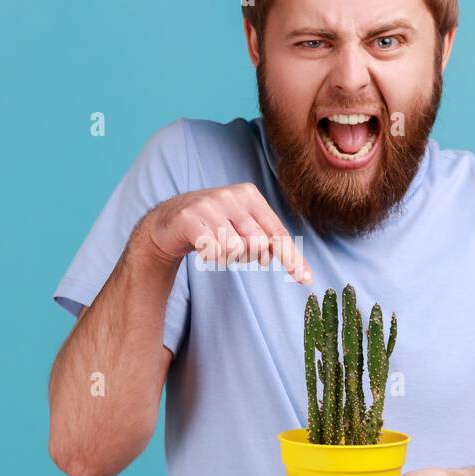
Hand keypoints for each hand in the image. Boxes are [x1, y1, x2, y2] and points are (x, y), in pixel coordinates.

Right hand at [140, 183, 312, 283]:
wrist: (169, 221)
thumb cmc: (213, 226)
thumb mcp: (243, 227)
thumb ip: (269, 241)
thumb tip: (302, 272)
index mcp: (249, 195)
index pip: (277, 233)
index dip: (292, 258)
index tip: (306, 280)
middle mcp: (231, 195)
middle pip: (258, 244)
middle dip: (249, 257)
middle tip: (234, 252)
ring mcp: (209, 205)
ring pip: (235, 249)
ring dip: (227, 258)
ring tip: (216, 247)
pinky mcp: (189, 218)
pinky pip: (212, 251)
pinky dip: (211, 257)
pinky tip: (203, 248)